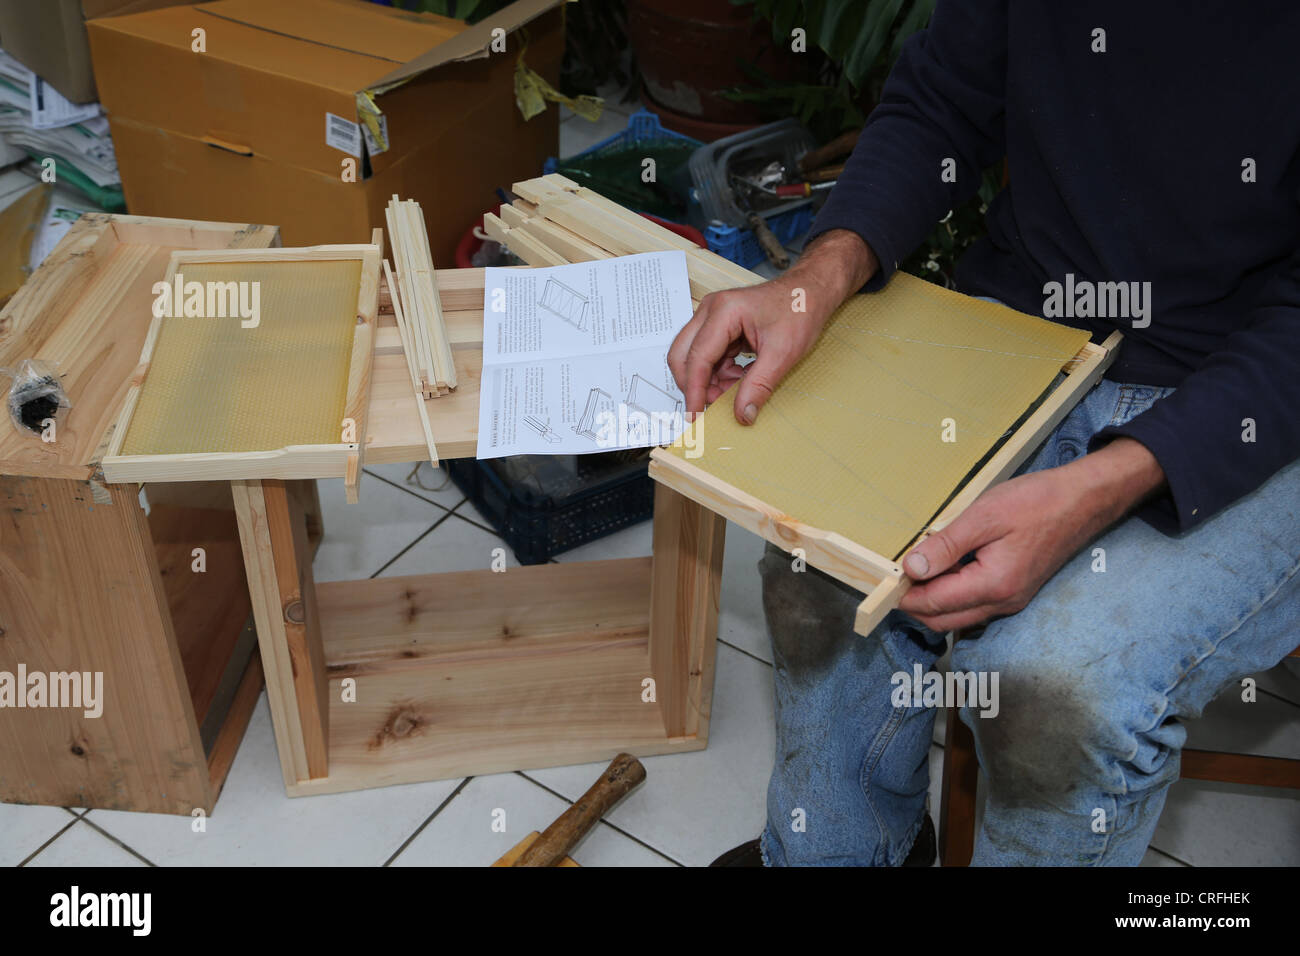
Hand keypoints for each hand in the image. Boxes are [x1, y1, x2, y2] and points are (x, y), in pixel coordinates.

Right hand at [667, 229, 877, 423]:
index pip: (697, 357)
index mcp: (723, 312)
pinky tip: (738, 380)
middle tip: (711, 407)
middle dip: (694, 385)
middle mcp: (710, 311)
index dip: (695, 390)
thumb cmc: (799, 310)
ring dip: (709, 381)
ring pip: (694, 358)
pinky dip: (719, 374)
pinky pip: (708, 356)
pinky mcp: (719, 326)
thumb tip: (742, 414)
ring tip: (734, 392)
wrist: (810, 292)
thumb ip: (759, 385)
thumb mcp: (783, 353)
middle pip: (682, 355)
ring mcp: (712, 318)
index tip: (696, 416)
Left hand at [898, 438, 1165, 630]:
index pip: (933, 604)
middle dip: (915, 603)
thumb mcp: (984, 517)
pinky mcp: (1014, 592)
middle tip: (896, 573)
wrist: (1083, 500)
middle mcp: (1002, 603)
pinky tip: (946, 566)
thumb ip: (945, 546)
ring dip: (933, 600)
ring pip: (957, 616)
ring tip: (920, 566)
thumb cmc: (1036, 502)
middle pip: (942, 620)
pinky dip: (952, 593)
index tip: (884, 577)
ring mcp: (1010, 601)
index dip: (904, 594)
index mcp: (993, 586)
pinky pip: (973, 605)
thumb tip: (910, 569)